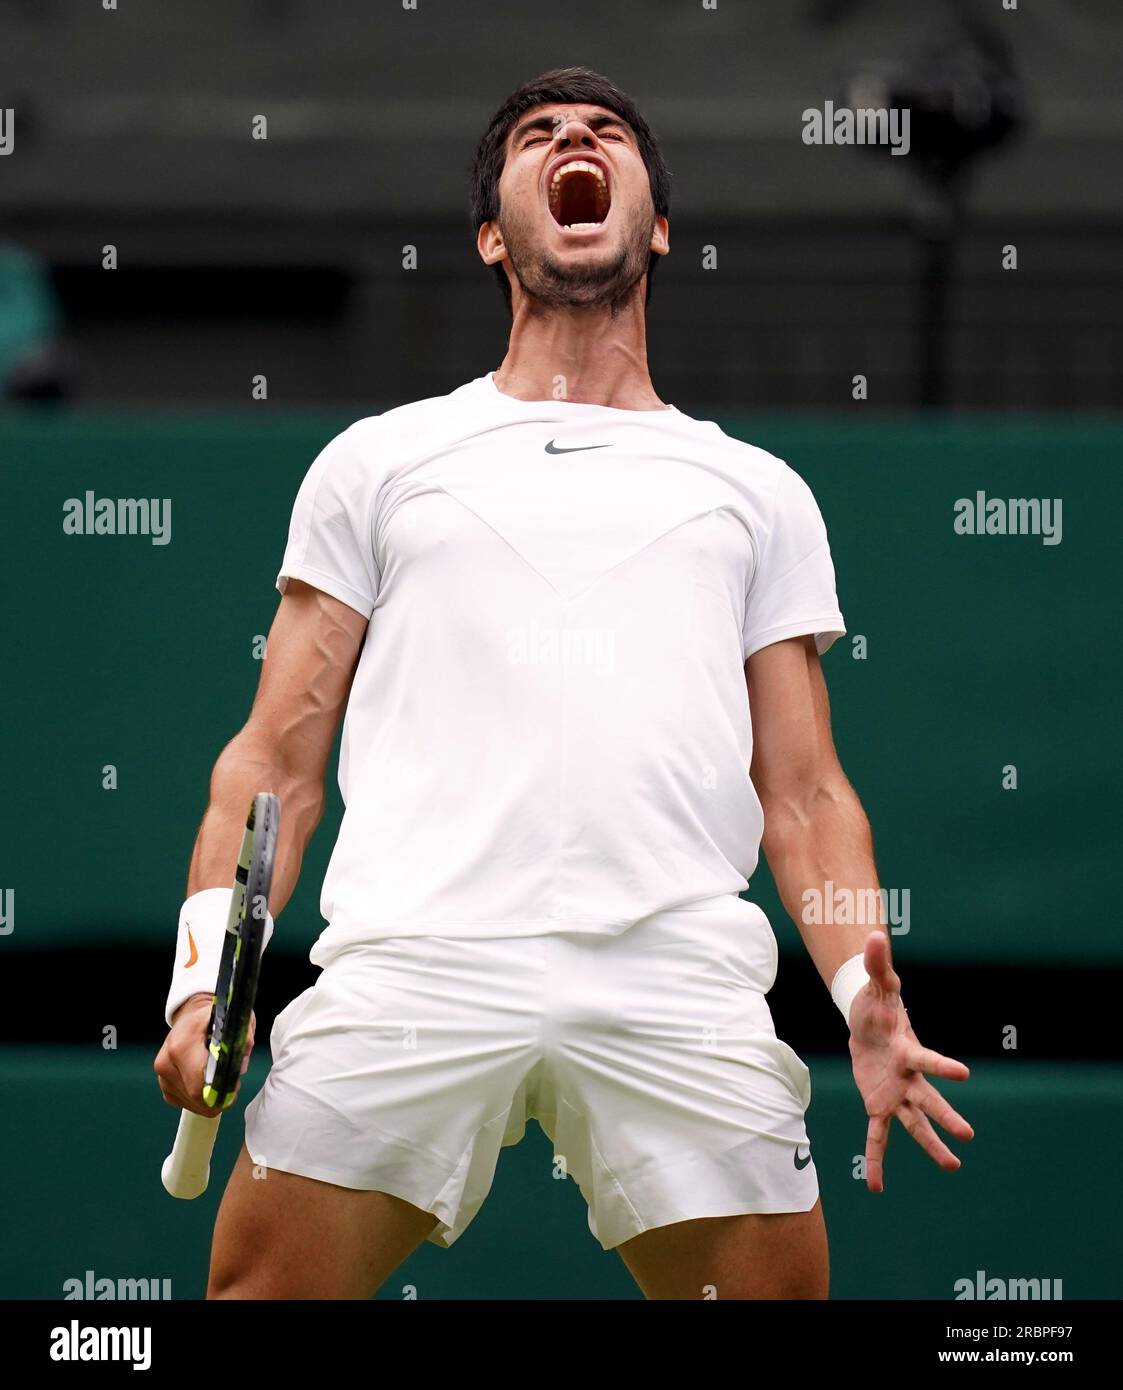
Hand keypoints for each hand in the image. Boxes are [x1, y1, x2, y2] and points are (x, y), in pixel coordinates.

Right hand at [153, 995, 256, 1117]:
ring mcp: (162, 1073)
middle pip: (194, 1097)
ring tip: (219, 1080)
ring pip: (189, 1101)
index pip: (198, 1085)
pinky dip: (198, 1098)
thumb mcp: (234, 1018)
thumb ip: (243, 1038)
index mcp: (183, 1045)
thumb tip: (241, 1063)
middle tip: (232, 1087)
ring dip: (208, 1099)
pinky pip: (183, 1100)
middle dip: (216, 1097)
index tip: (234, 1088)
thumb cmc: (213, 1017)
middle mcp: (167, 1061)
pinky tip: (206, 1083)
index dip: (219, 1092)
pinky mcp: (163, 1082)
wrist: (191, 1014)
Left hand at [848, 931, 972, 1192]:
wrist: (868, 1023)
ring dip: (931, 1145)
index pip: (927, 1060)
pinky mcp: (879, 1105)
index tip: (964, 1075)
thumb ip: (877, 961)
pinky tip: (876, 1186)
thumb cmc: (877, 1004)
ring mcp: (896, 1094)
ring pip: (915, 1125)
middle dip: (946, 1117)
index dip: (942, 1067)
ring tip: (953, 1167)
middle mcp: (908, 1078)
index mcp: (909, 1050)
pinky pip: (878, 1136)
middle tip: (968, 1135)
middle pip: (929, 1100)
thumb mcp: (876, 983)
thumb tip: (876, 933)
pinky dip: (877, 1159)